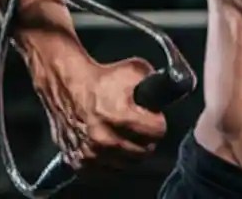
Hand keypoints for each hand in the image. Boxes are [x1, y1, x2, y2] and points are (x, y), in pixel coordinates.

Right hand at [32, 55, 167, 177]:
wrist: (67, 83)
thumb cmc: (100, 77)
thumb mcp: (134, 70)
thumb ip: (157, 83)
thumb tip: (174, 88)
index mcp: (120, 117)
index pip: (157, 132)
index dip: (158, 122)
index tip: (153, 118)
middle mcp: (104, 139)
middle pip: (144, 152)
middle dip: (146, 139)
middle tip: (141, 128)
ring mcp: (90, 153)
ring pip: (127, 164)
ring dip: (129, 152)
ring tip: (125, 135)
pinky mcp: (79, 161)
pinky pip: (106, 172)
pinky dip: (110, 162)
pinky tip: (111, 146)